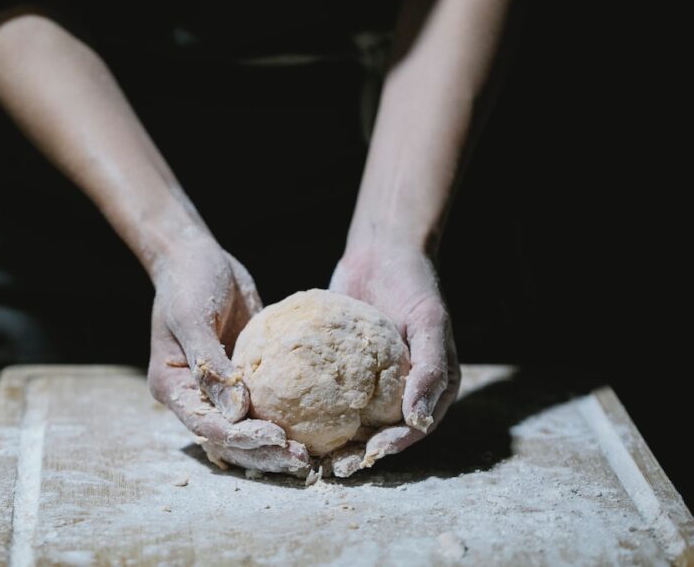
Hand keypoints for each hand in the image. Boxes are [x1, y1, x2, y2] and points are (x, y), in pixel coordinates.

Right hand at [147, 239, 309, 474]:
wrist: (197, 257)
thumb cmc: (188, 281)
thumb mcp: (193, 317)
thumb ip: (211, 365)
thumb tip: (236, 411)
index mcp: (172, 386)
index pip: (205, 425)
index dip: (239, 437)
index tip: (275, 437)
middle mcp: (193, 396)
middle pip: (227, 438)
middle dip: (261, 452)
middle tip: (300, 460)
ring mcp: (217, 390)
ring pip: (244, 430)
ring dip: (272, 446)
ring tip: (306, 457)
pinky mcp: (241, 378)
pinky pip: (259, 407)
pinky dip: (280, 420)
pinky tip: (310, 431)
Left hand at [328, 245, 460, 471]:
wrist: (381, 251)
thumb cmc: (413, 283)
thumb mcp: (429, 321)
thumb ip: (431, 368)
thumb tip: (420, 419)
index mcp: (430, 386)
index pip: (413, 429)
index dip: (391, 447)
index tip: (367, 457)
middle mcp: (399, 388)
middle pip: (380, 431)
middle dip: (357, 453)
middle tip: (331, 467)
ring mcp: (369, 379)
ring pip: (351, 417)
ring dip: (332, 438)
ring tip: (306, 451)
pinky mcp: (341, 366)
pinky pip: (326, 390)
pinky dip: (310, 405)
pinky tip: (287, 415)